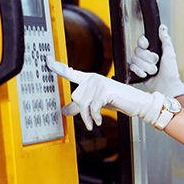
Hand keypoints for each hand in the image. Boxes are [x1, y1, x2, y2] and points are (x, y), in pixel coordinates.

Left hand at [48, 57, 164, 130]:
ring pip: (83, 104)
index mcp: (89, 78)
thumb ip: (79, 106)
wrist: (136, 103)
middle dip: (82, 112)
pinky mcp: (105, 91)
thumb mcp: (95, 103)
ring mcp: (99, 83)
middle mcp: (93, 78)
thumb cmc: (117, 101)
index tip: (47, 61)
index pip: (70, 72)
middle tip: (90, 120)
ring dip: (88, 117)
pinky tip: (99, 120)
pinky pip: (92, 108)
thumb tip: (64, 110)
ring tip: (94, 122)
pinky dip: (95, 117)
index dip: (57, 67)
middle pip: (76, 97)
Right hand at [129, 24, 183, 96]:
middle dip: (147, 58)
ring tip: (153, 71)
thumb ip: (165, 39)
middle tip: (156, 62)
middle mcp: (146, 56)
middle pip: (137, 50)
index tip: (146, 46)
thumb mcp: (170, 53)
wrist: (167, 87)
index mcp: (154, 50)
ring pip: (134, 59)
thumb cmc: (171, 72)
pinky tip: (145, 75)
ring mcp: (141, 64)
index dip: (142, 43)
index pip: (141, 41)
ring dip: (145, 66)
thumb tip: (163, 27)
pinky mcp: (137, 72)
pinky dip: (139, 71)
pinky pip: (132, 68)